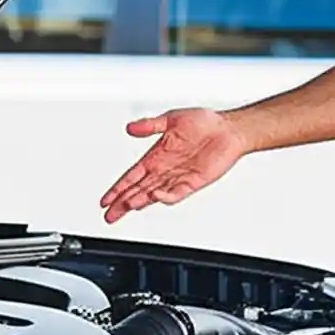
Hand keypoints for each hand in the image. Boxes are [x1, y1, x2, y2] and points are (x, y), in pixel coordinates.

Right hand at [99, 107, 246, 223]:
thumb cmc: (205, 122)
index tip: (105, 200)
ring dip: (140, 201)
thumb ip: (150, 125)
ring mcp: (178, 177)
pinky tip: (156, 196)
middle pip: (138, 190)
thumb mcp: (172, 119)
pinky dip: (166, 196)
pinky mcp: (193, 182)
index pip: (132, 176)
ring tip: (127, 207)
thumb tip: (130, 127)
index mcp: (156, 155)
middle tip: (109, 215)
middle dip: (122, 203)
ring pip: (153, 194)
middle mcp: (164, 169)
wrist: (230, 129)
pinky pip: (176, 192)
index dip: (118, 188)